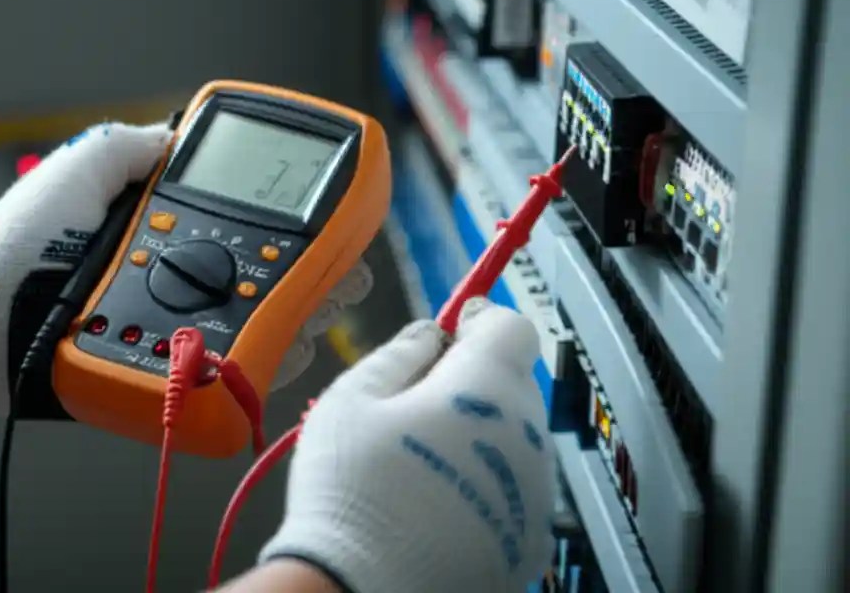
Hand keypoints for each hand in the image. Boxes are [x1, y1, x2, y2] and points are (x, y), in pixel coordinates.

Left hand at [0, 122, 371, 432]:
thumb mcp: (81, 170)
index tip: (330, 214)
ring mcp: (179, 326)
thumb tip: (171, 134)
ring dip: (311, 313)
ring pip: (266, 325)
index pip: (246, 225)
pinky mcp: (172, 370)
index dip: (296, 219)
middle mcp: (180, 280)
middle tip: (348, 271)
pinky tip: (298, 343)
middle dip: (324, 273)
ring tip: (333, 302)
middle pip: (272, 279)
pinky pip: (237, 370)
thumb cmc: (23, 242)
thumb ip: (131, 146)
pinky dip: (275, 359)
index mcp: (165, 234)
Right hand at [260, 299, 554, 592]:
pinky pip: (514, 493)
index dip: (478, 321)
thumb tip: (428, 334)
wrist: (360, 591)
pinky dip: (484, 487)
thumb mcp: (352, 400)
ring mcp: (535, 497)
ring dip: (479, 436)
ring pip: (515, 441)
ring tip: (418, 463)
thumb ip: (399, 353)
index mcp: (487, 391)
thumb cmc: (351, 492)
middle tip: (411, 404)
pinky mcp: (530, 544)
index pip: (512, 328)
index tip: (449, 332)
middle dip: (471, 381)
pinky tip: (435, 506)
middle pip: (513, 384)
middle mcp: (528, 439)